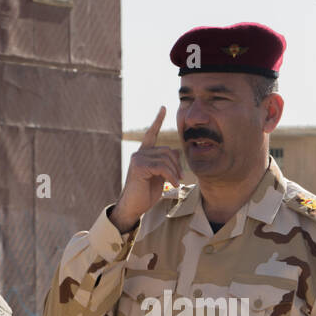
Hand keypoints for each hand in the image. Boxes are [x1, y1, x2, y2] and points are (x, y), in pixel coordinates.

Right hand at [111, 106, 183, 232]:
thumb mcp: (160, 176)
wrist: (134, 207)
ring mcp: (138, 158)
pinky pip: (162, 166)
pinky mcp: (139, 166)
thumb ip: (167, 163)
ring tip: (177, 183)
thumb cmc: (146, 193)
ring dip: (175, 172)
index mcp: (144, 154)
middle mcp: (140, 153)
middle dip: (177, 165)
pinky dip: (171, 176)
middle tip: (181, 178)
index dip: (158, 120)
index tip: (163, 108)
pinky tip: (173, 184)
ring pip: (166, 158)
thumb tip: (176, 151)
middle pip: (167, 150)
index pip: (152, 134)